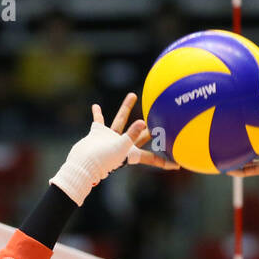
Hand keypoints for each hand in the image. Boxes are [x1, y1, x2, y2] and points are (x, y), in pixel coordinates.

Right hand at [48, 93, 178, 205]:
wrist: (81, 164)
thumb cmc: (102, 160)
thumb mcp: (120, 147)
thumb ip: (132, 135)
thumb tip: (144, 122)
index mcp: (131, 153)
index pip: (151, 158)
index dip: (164, 161)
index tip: (177, 165)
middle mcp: (122, 145)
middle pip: (140, 135)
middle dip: (150, 128)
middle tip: (161, 118)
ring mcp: (109, 139)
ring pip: (121, 120)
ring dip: (126, 108)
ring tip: (133, 94)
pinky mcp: (97, 134)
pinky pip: (99, 121)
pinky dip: (97, 113)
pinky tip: (96, 105)